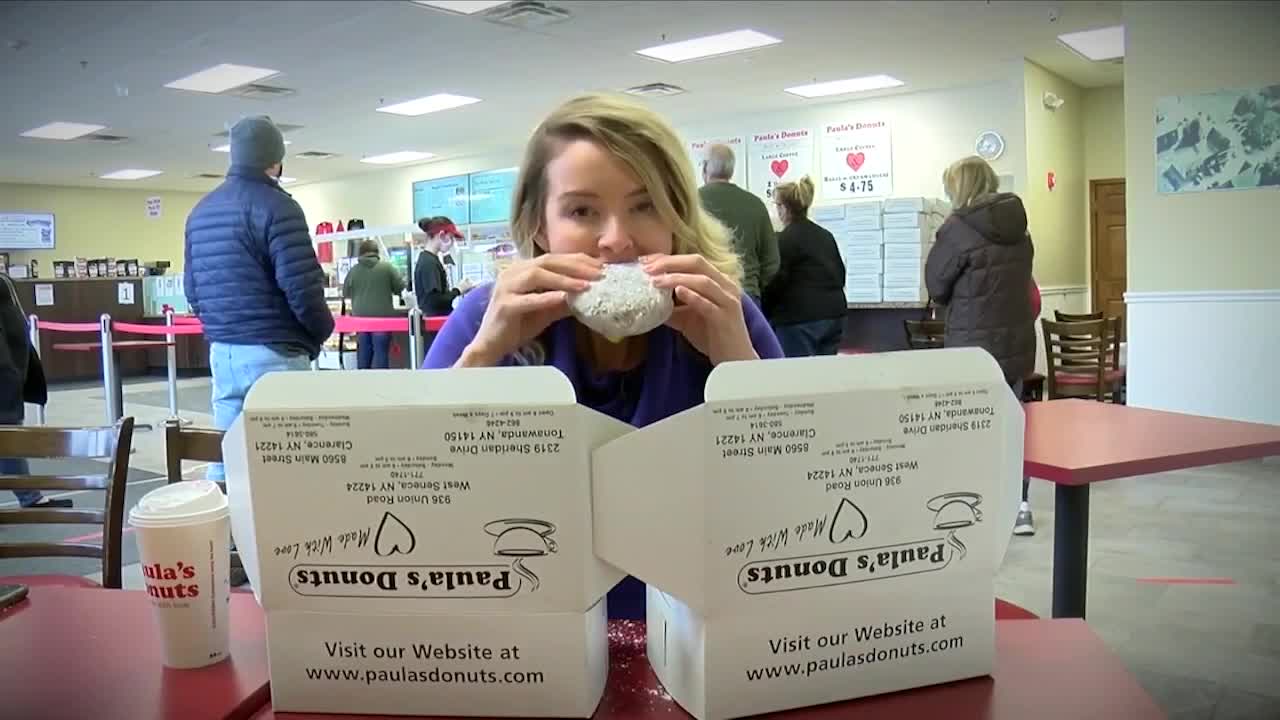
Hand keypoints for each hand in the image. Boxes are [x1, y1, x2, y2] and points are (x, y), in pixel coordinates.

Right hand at [457, 253, 602, 366]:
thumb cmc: (518, 325)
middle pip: (547, 261)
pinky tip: (563, 298)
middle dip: (575, 266)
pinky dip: (546, 297)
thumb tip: (591, 294)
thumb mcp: (546, 310)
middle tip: (599, 273)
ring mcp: (506, 287)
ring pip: (537, 275)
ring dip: (564, 279)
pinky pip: (527, 299)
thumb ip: (564, 300)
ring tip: (586, 285)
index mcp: (522, 269)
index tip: (601, 266)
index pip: (554, 258)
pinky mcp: (504, 305)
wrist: (492, 345)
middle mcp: (512, 272)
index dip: (578, 260)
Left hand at [642, 254, 757, 365]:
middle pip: (697, 263)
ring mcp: (727, 301)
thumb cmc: (711, 336)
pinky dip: (693, 296)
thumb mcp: (686, 318)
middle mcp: (725, 285)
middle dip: (670, 263)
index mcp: (718, 280)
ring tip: (656, 281)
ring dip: (677, 278)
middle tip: (647, 268)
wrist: (733, 360)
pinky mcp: (726, 318)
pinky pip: (708, 304)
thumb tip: (646, 301)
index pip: (691, 261)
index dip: (667, 258)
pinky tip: (678, 291)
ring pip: (703, 281)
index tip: (645, 261)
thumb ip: (671, 306)